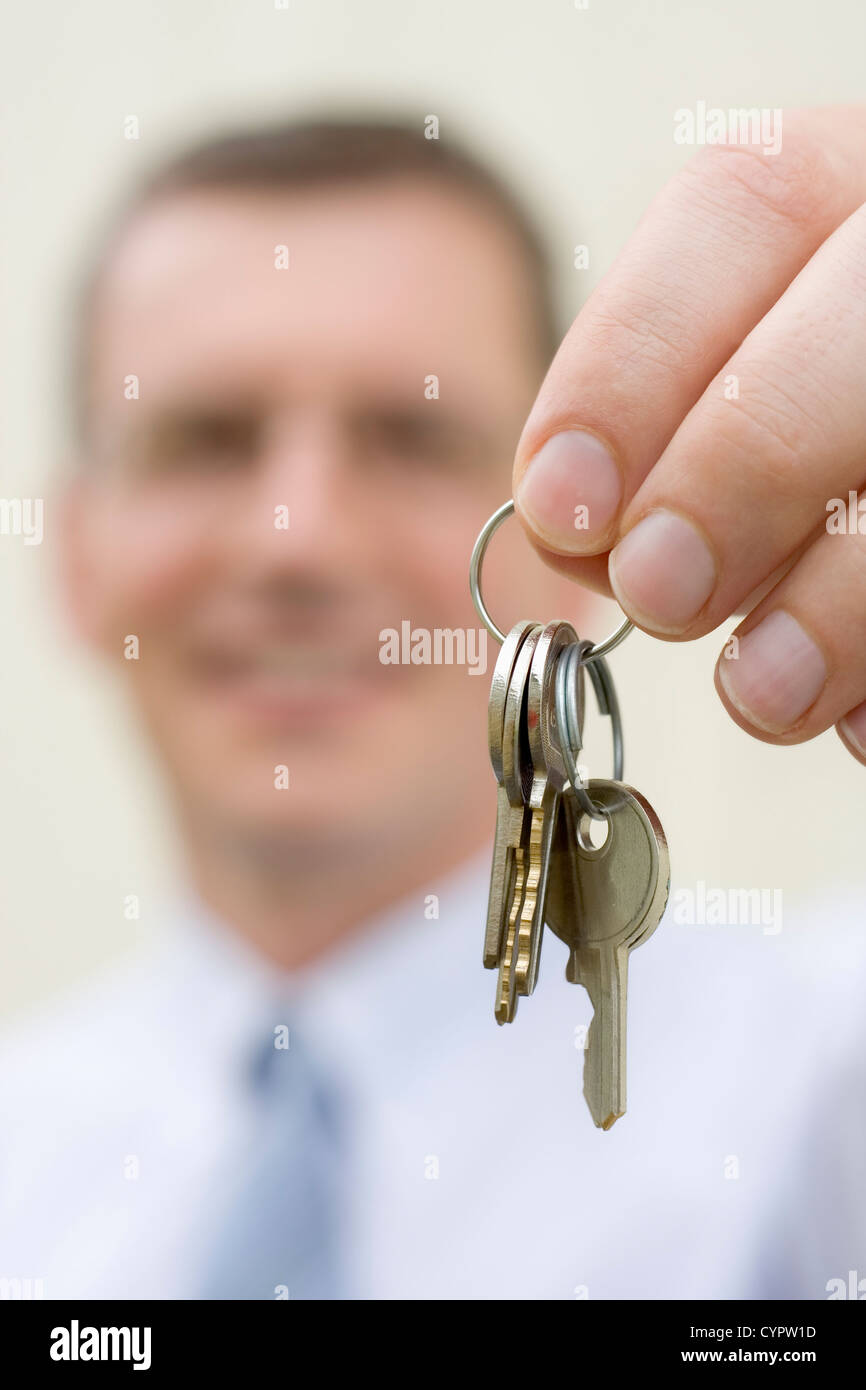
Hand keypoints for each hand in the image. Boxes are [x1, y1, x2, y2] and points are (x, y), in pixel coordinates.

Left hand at [512, 106, 865, 764]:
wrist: (864, 415)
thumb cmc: (801, 412)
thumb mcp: (730, 373)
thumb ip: (662, 426)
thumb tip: (577, 533)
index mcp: (838, 186)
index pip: (737, 213)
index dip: (632, 370)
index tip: (564, 508)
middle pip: (851, 327)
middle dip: (737, 473)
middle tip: (661, 593)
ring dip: (840, 595)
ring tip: (763, 690)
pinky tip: (857, 717)